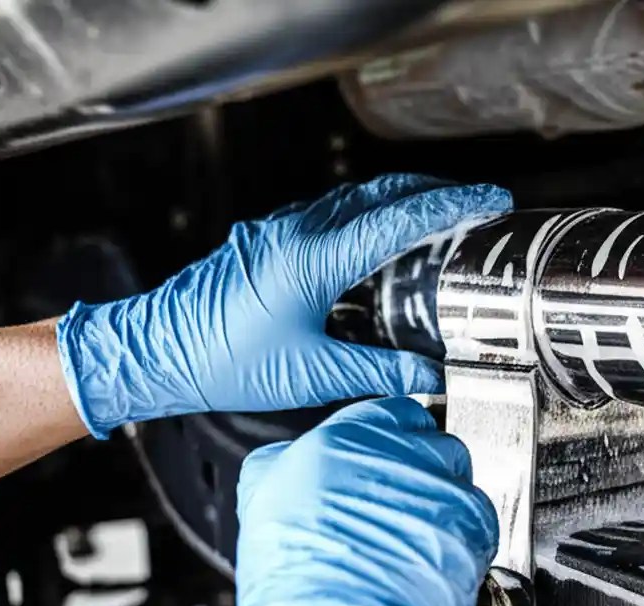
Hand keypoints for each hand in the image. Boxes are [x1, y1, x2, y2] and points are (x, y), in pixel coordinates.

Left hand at [56, 174, 511, 437]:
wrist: (154, 351)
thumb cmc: (221, 362)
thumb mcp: (313, 374)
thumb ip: (380, 371)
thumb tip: (429, 376)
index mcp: (315, 258)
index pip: (400, 218)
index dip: (453, 206)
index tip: (489, 198)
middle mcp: (297, 231)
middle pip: (380, 192)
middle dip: (433, 191)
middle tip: (474, 201)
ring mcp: (278, 229)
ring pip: (353, 196)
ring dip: (399, 198)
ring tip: (435, 213)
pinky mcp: (265, 239)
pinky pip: (328, 210)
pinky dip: (365, 212)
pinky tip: (377, 236)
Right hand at [222, 397, 497, 605]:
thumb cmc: (297, 574)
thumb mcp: (263, 497)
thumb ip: (284, 463)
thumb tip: (289, 460)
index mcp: (349, 434)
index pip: (392, 413)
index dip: (394, 439)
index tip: (391, 459)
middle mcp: (401, 450)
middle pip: (433, 441)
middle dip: (423, 470)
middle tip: (404, 505)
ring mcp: (442, 484)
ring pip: (460, 477)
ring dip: (446, 502)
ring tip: (420, 537)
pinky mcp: (475, 521)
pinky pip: (481, 516)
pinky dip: (466, 536)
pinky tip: (436, 559)